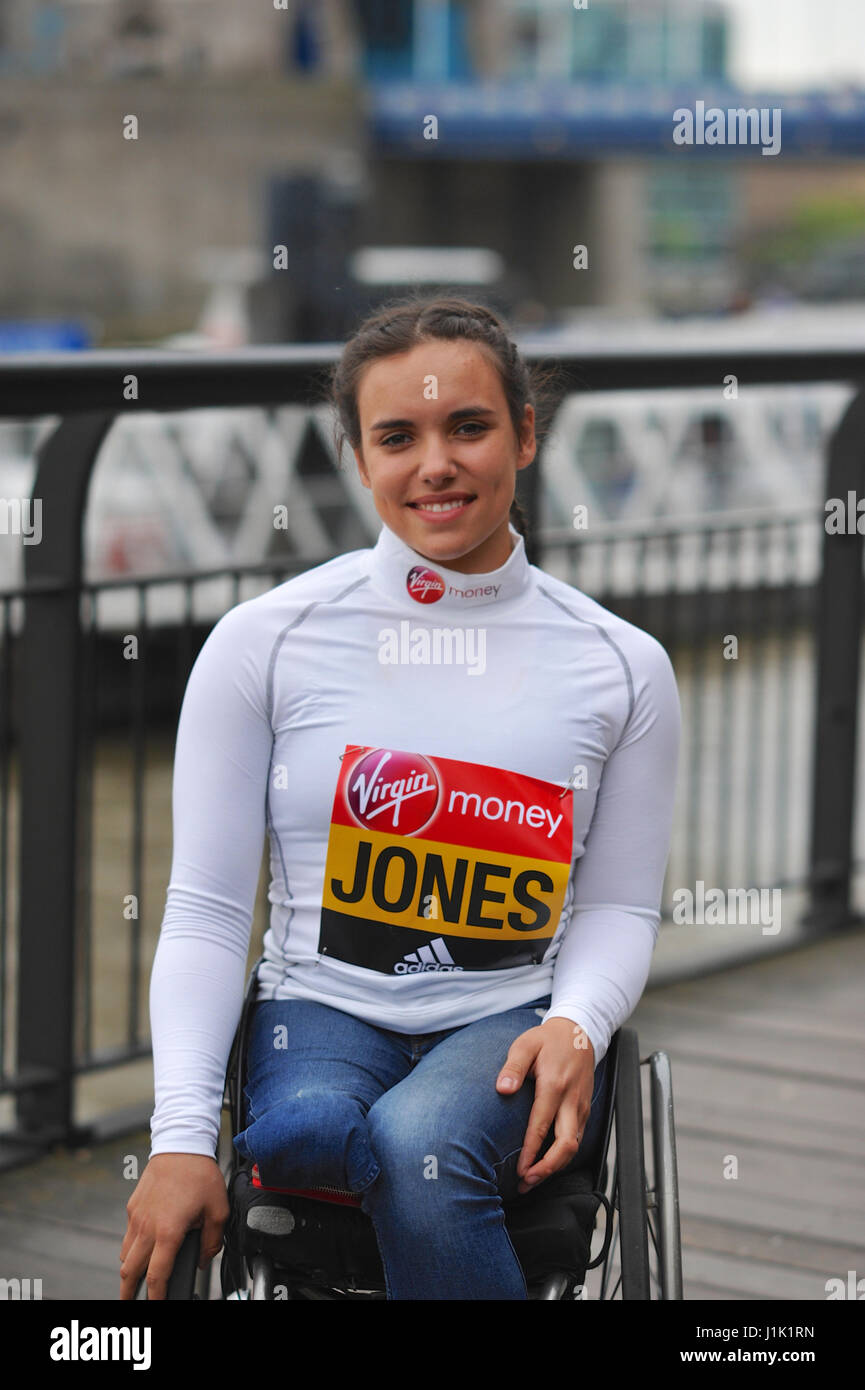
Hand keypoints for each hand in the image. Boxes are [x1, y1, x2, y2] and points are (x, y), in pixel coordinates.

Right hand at [119, 1153, 228, 1299]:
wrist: (181, 1143)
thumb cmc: (200, 1174)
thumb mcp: (218, 1209)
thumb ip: (212, 1240)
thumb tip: (204, 1259)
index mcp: (168, 1231)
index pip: (156, 1275)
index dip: (156, 1296)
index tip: (158, 1304)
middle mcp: (147, 1227)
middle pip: (129, 1271)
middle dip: (128, 1292)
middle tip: (131, 1303)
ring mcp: (136, 1217)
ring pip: (125, 1254)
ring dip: (128, 1270)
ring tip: (135, 1281)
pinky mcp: (133, 1206)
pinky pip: (127, 1235)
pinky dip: (130, 1249)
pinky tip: (141, 1249)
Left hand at [496, 1017, 594, 1194]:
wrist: (579, 1032)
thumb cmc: (548, 1040)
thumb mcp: (525, 1045)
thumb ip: (513, 1068)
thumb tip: (502, 1089)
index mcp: (554, 1085)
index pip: (542, 1126)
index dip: (531, 1152)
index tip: (519, 1170)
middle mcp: (572, 1100)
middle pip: (566, 1145)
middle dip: (547, 1169)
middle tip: (527, 1181)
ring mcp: (581, 1106)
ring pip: (574, 1145)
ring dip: (556, 1166)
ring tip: (533, 1179)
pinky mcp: (585, 1110)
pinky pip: (578, 1138)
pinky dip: (564, 1155)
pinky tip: (548, 1163)